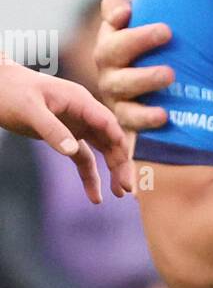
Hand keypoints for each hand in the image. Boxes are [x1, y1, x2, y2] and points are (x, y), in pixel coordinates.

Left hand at [0, 59, 131, 200]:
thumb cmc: (10, 91)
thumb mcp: (29, 110)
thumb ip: (52, 130)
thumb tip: (72, 151)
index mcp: (80, 101)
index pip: (110, 125)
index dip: (121, 148)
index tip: (125, 172)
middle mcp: (83, 113)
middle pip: (111, 140)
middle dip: (121, 164)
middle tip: (126, 190)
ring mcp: (76, 124)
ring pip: (102, 150)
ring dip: (111, 171)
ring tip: (118, 194)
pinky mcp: (66, 135)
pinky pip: (83, 158)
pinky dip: (90, 175)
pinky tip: (94, 195)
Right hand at [95, 0, 174, 132]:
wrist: (169, 101)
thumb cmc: (168, 57)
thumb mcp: (169, 30)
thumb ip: (176, 6)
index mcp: (118, 34)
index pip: (112, 14)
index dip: (115, 11)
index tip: (128, 10)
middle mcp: (110, 61)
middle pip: (111, 49)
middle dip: (138, 40)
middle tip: (166, 32)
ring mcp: (115, 91)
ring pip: (120, 84)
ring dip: (144, 78)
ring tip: (169, 74)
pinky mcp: (125, 118)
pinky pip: (130, 119)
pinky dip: (145, 117)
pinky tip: (164, 116)